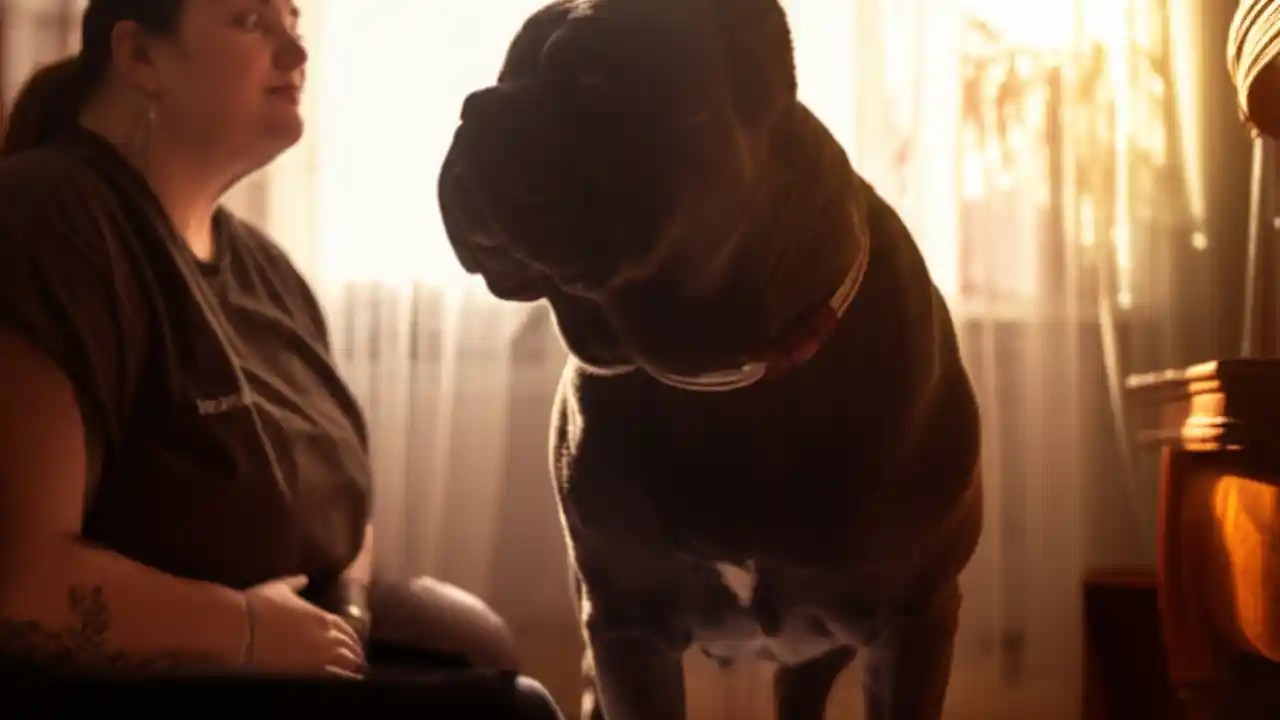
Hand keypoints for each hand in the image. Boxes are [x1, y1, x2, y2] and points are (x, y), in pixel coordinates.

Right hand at [241, 575, 366, 678]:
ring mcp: (320, 656)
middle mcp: (326, 636)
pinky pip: (334, 678)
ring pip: (347, 663)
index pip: (347, 630)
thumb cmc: (258, 605)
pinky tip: (342, 682)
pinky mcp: (308, 672)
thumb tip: (304, 578)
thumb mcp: (279, 587)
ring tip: (353, 673)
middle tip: (356, 661)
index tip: (353, 644)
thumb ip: (295, 582)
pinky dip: (341, 679)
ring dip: (352, 666)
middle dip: (355, 653)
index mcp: (322, 617)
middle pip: (350, 647)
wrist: (240, 628)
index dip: (351, 638)